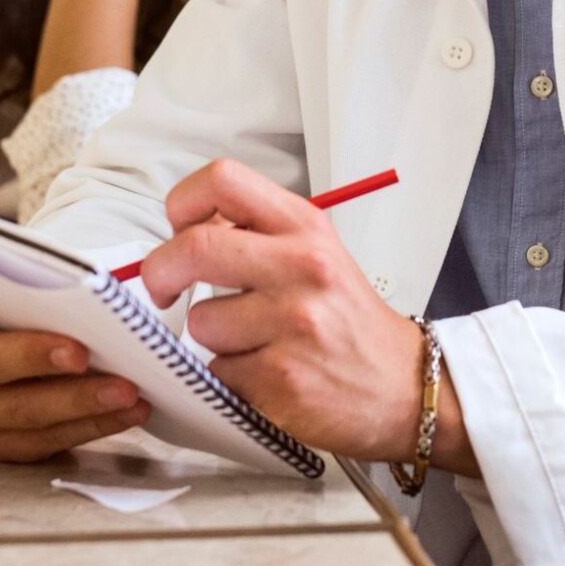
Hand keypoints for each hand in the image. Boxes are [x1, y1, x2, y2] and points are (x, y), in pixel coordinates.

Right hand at [0, 249, 153, 462]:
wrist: (49, 351)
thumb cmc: (39, 310)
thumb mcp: (34, 283)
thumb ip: (42, 273)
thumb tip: (97, 278)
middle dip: (28, 356)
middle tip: (78, 352)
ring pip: (17, 411)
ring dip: (77, 401)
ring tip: (127, 389)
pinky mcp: (0, 443)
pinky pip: (46, 441)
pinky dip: (94, 425)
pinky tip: (130, 411)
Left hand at [138, 160, 446, 463]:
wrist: (404, 385)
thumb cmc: (350, 321)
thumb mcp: (317, 252)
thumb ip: (257, 233)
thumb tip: (184, 231)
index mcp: (305, 227)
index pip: (222, 180)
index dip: (183, 203)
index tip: (177, 230)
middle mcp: (302, 267)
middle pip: (195, 248)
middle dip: (160, 272)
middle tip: (162, 287)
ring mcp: (294, 323)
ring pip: (201, 321)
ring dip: (211, 337)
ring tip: (252, 341)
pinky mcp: (283, 377)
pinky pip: (218, 370)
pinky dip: (229, 376)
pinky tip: (265, 371)